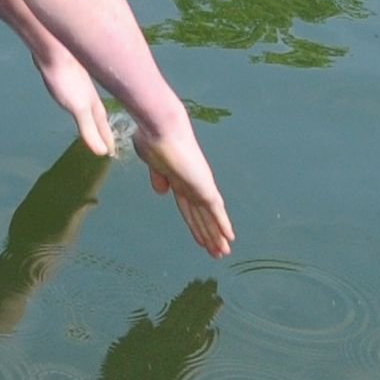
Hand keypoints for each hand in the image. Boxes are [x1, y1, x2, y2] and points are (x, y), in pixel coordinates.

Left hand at [34, 41, 112, 157]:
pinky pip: (79, 92)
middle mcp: (89, 93)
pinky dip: (82, 99)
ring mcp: (79, 83)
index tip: (112, 152)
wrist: (53, 48)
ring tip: (96, 121)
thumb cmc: (65, 79)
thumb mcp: (78, 107)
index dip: (107, 138)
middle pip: (100, 114)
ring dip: (95, 113)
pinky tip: (75, 96)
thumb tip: (101, 152)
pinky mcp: (68, 75)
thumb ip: (89, 128)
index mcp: (93, 103)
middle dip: (104, 128)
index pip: (103, 125)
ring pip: (91, 102)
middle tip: (107, 140)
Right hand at [136, 117, 234, 256]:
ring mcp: (199, 186)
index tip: (200, 239)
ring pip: (210, 218)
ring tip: (223, 253)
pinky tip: (229, 238)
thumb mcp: (150, 160)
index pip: (188, 208)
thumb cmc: (151, 137)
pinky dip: (222, 225)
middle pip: (202, 216)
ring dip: (216, 236)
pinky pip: (216, 211)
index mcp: (177, 179)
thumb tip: (162, 192)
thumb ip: (157, 175)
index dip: (195, 225)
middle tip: (217, 252)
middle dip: (208, 235)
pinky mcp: (204, 187)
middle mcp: (191, 184)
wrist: (161, 127)